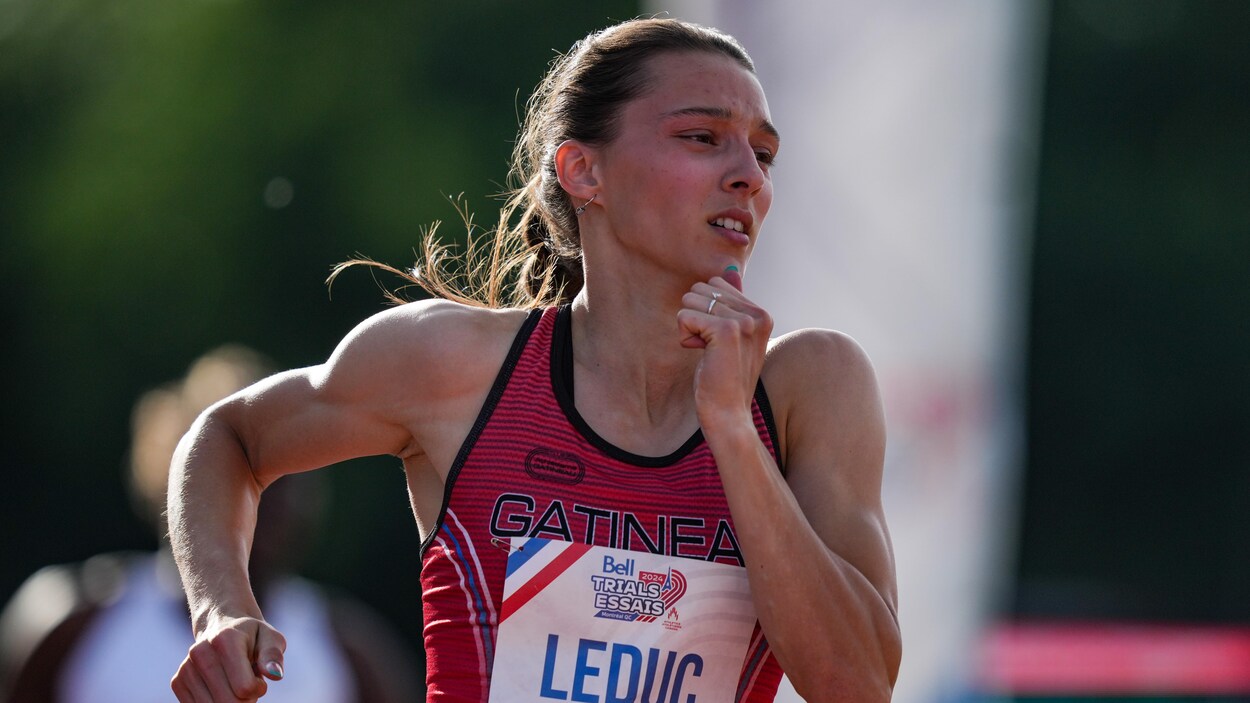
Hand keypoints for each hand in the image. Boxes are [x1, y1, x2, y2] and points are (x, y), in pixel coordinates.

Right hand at [171, 615, 285, 701]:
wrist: (222, 627)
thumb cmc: (253, 637)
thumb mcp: (271, 639)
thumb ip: (273, 656)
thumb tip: (275, 675)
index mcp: (226, 639)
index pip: (245, 688)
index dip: (258, 689)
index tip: (260, 678)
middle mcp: (201, 651)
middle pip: (229, 702)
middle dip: (245, 700)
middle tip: (248, 684)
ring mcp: (186, 667)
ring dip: (230, 702)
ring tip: (233, 683)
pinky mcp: (177, 681)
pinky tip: (219, 687)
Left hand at [677, 267, 772, 425]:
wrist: (729, 415)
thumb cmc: (725, 380)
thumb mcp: (732, 339)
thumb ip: (732, 305)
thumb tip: (729, 272)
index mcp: (761, 314)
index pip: (717, 284)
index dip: (706, 312)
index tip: (716, 341)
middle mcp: (757, 314)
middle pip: (702, 288)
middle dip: (695, 316)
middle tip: (709, 348)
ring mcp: (743, 321)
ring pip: (691, 299)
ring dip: (689, 326)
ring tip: (706, 351)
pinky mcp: (726, 330)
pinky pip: (685, 315)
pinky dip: (684, 335)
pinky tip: (698, 353)